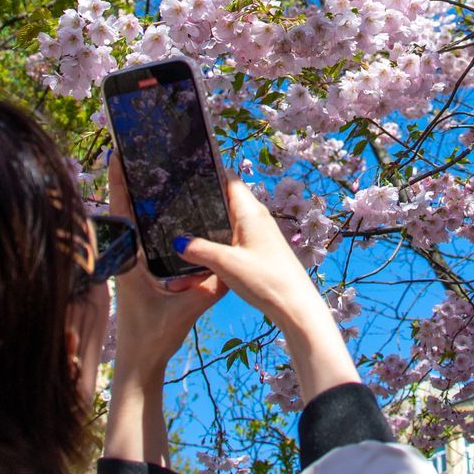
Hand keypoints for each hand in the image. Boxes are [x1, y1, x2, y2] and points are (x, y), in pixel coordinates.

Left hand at [106, 153, 225, 379]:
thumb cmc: (153, 338)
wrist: (140, 364)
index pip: (120, 213)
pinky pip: (142, 239)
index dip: (118, 182)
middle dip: (132, 181)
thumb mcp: (184, 311)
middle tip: (143, 152)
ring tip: (155, 173)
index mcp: (127, 261)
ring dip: (140, 199)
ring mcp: (130, 265)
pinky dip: (150, 221)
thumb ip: (206, 289)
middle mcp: (125, 258)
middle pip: (125, 210)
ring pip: (133, 224)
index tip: (117, 154)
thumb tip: (230, 266)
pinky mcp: (138, 274)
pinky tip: (166, 213)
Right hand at [173, 173, 358, 401]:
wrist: (295, 305)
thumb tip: (178, 242)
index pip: (229, 179)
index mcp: (250, 212)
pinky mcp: (261, 249)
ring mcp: (261, 233)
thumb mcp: (225, 264)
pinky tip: (207, 244)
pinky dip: (221, 233)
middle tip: (178, 196)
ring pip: (232, 216)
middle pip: (229, 196)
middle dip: (207, 195)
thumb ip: (199, 250)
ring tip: (186, 219)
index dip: (210, 171)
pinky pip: (236, 233)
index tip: (188, 168)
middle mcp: (257, 217)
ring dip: (214, 217)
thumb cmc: (264, 280)